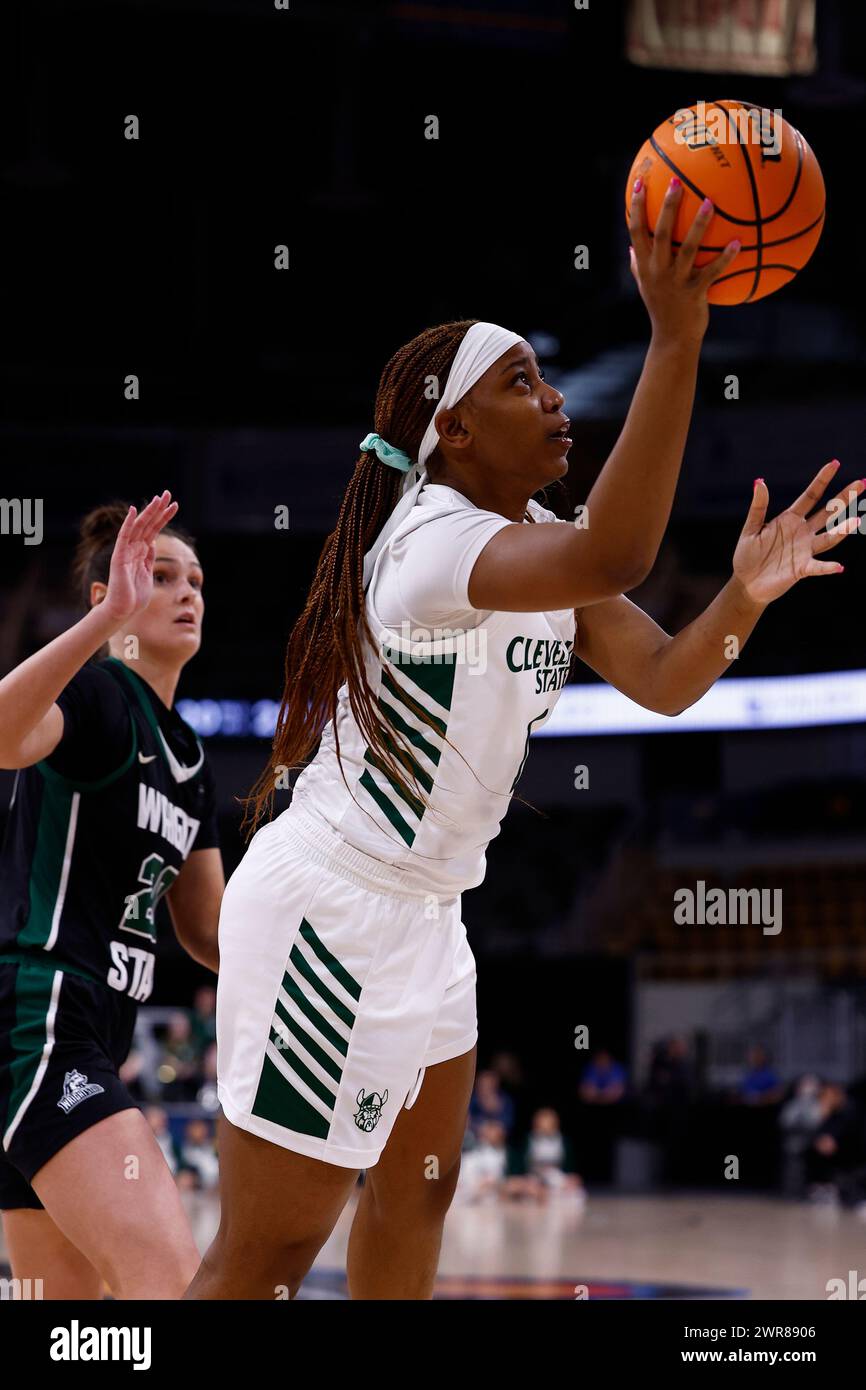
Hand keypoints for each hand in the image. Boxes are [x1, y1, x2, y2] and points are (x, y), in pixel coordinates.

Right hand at [103, 492, 178, 622]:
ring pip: (139, 527)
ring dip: (149, 512)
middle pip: (148, 524)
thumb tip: (152, 543)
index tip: (174, 505)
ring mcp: (125, 552)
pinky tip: (133, 511)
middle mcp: (133, 549)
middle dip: (158, 509)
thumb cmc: (135, 597)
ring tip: (159, 499)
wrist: (123, 611)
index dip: (163, 517)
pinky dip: (128, 524)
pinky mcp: (119, 558)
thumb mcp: (148, 574)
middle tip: (168, 494)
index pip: (154, 530)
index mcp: (141, 553)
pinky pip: (124, 537)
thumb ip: (149, 559)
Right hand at [628, 177, 741, 346]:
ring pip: (688, 249)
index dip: (635, 207)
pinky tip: (738, 242)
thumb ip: (637, 265)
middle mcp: (658, 272)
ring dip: (699, 225)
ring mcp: (676, 282)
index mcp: (645, 267)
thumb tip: (631, 247)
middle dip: (666, 206)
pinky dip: (726, 257)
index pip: (636, 232)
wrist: (672, 339)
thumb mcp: (644, 286)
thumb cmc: (660, 309)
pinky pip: (713, 271)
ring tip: (710, 201)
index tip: (638, 182)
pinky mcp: (695, 293)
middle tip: (675, 181)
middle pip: (660, 233)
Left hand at [732, 462, 862, 605]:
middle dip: (844, 498)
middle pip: (828, 512)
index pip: (810, 496)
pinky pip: (817, 567)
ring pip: (828, 537)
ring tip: (857, 521)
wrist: (746, 583)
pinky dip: (827, 567)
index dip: (822, 480)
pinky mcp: (801, 569)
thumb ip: (758, 506)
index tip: (835, 463)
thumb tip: (760, 481)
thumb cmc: (748, 555)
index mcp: (790, 519)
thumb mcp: (750, 528)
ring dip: (842, 530)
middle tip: (862, 483)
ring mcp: (804, 550)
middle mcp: (803, 532)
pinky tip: (838, 566)